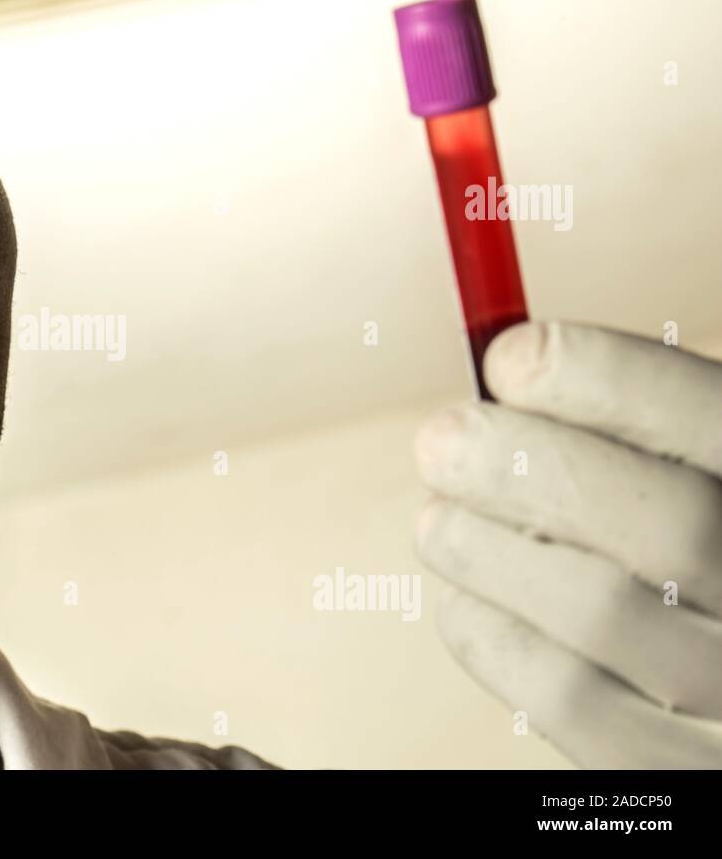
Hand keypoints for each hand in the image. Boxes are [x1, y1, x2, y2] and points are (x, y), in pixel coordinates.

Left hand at [414, 320, 721, 767]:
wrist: (719, 683)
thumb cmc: (692, 562)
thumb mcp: (692, 478)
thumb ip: (637, 429)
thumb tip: (510, 364)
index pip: (713, 423)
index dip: (605, 378)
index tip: (510, 358)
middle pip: (666, 525)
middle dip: (523, 465)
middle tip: (441, 442)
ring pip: (599, 610)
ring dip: (484, 547)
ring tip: (440, 519)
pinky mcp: (673, 776)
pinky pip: (563, 697)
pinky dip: (487, 630)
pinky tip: (466, 594)